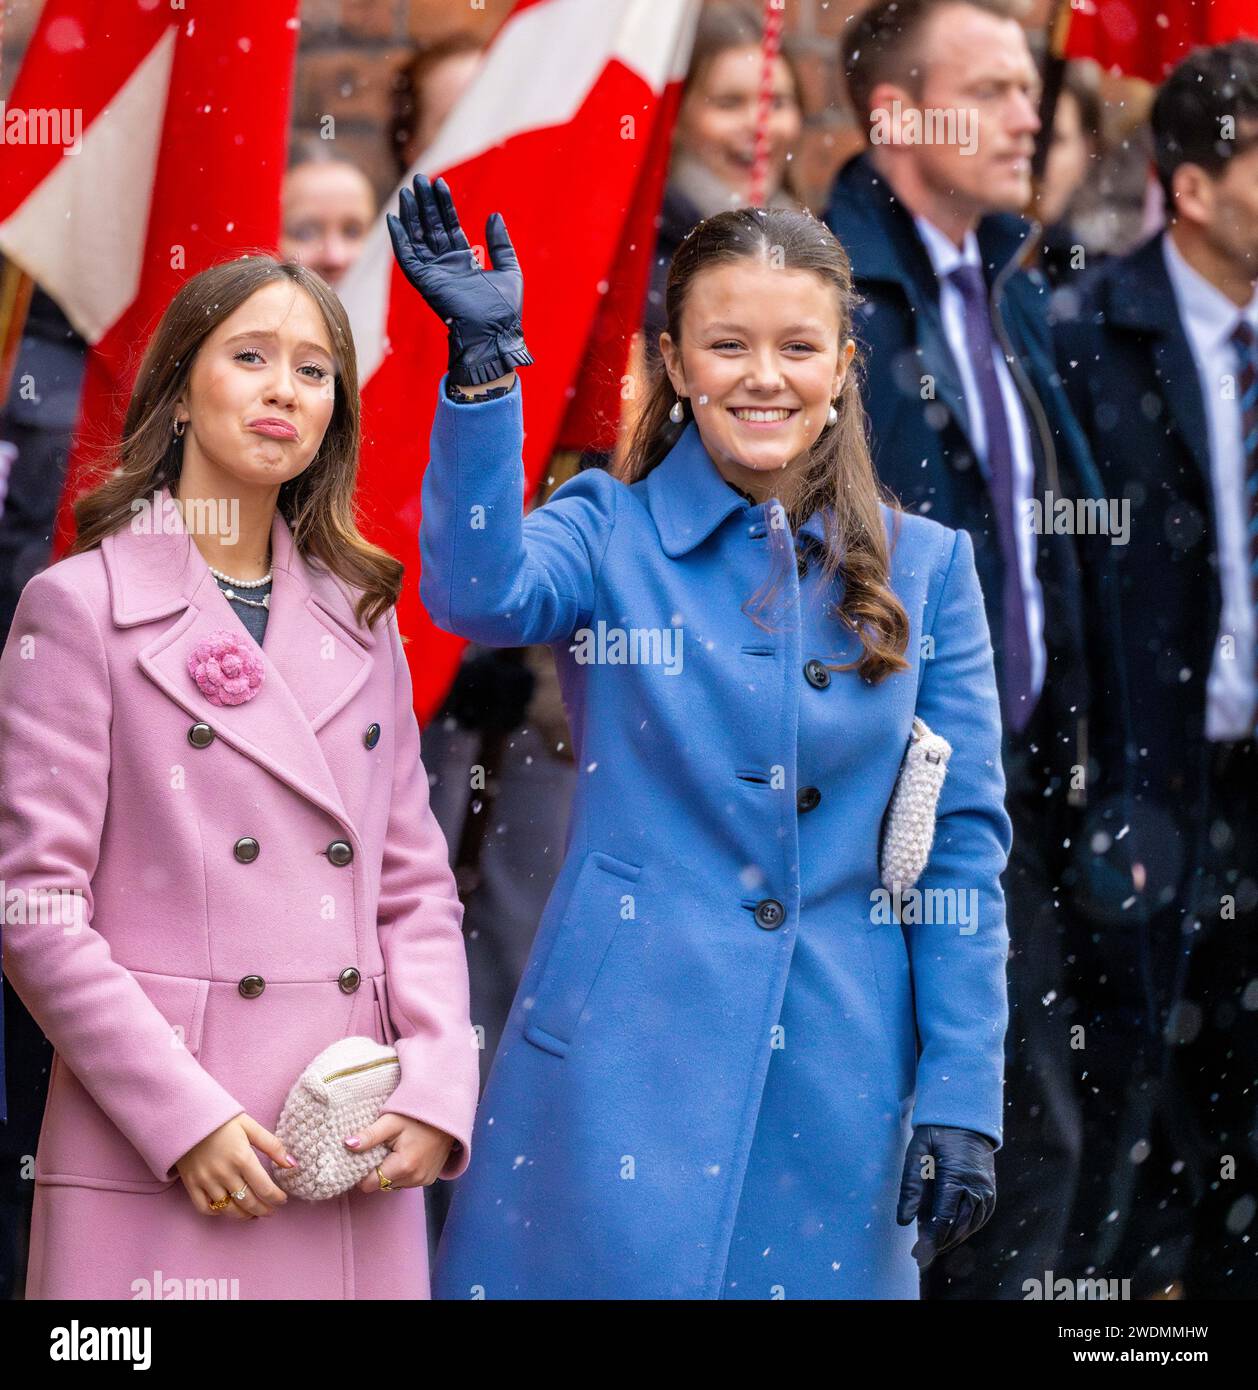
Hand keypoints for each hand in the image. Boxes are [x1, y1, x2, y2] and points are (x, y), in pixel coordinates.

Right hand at [175, 1113, 295, 1219]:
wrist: (188, 1116)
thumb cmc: (223, 1120)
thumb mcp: (250, 1126)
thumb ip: (272, 1146)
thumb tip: (292, 1164)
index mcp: (242, 1158)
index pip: (264, 1188)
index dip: (276, 1198)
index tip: (282, 1200)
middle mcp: (224, 1173)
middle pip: (248, 1202)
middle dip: (263, 1210)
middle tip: (271, 1211)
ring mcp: (206, 1181)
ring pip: (228, 1209)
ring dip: (244, 1215)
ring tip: (253, 1214)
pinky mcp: (191, 1184)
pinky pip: (205, 1208)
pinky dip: (218, 1213)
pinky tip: (228, 1209)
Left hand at [345, 1112, 455, 1191]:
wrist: (448, 1115)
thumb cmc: (417, 1116)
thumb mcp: (391, 1121)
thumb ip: (370, 1135)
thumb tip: (347, 1145)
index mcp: (403, 1166)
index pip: (369, 1184)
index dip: (363, 1171)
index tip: (366, 1155)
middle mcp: (414, 1178)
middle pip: (381, 1185)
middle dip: (377, 1170)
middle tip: (382, 1149)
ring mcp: (424, 1180)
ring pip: (393, 1185)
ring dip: (390, 1172)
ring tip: (395, 1150)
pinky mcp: (430, 1179)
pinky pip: (406, 1182)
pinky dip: (402, 1172)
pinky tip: (407, 1155)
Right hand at [387, 173, 532, 386]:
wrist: (495, 333)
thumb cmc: (505, 310)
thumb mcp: (509, 270)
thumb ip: (501, 244)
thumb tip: (494, 215)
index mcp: (464, 263)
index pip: (450, 228)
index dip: (444, 206)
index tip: (440, 184)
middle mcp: (446, 266)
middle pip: (431, 228)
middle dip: (426, 204)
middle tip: (420, 178)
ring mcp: (434, 274)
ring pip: (418, 238)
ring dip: (412, 215)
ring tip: (408, 190)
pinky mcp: (424, 283)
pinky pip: (407, 258)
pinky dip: (399, 239)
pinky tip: (394, 219)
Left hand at [896, 1124, 995, 1268]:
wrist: (965, 1118)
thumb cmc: (935, 1133)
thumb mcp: (916, 1152)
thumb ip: (911, 1186)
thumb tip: (903, 1220)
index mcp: (956, 1176)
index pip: (944, 1218)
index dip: (930, 1239)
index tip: (918, 1254)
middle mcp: (976, 1187)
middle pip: (958, 1226)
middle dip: (939, 1243)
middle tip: (920, 1256)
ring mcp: (986, 1189)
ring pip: (971, 1225)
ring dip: (953, 1239)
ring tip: (933, 1247)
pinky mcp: (990, 1190)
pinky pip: (980, 1217)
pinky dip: (967, 1229)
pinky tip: (953, 1233)